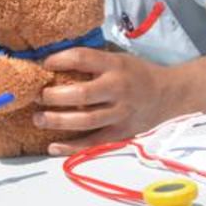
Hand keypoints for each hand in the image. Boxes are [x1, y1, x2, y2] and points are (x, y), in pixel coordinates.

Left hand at [35, 47, 171, 155]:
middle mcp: (118, 89)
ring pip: (86, 121)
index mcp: (115, 66)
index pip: (82, 58)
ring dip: (58, 121)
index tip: (43, 65)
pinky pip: (94, 142)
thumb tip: (50, 62)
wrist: (169, 95)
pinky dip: (72, 147)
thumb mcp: (117, 60)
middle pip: (81, 94)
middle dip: (54, 96)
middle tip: (36, 96)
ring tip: (38, 119)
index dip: (59, 60)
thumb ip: (91, 63)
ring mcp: (121, 113)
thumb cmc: (135, 75)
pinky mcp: (122, 133)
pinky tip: (52, 147)